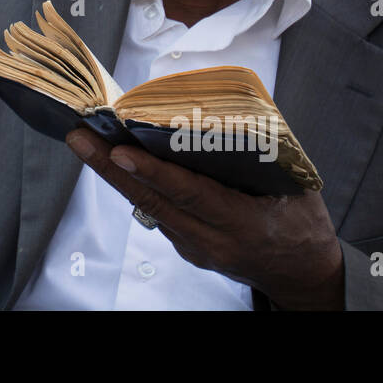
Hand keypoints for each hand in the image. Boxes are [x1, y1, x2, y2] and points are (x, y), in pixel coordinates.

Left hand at [66, 128, 343, 309]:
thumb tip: (227, 108)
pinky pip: (156, 212)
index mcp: (241, 222)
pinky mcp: (186, 247)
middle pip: (152, 201)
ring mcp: (195, 247)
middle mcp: (211, 239)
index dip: (153, 172)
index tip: (120, 152)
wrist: (302, 274)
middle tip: (80, 136)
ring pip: (147, 206)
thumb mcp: (294, 185)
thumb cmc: (302, 223)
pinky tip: (116, 161)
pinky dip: (136, 185)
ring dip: (114, 174)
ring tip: (87, 140)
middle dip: (110, 167)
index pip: (190, 194)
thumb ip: (261, 153)